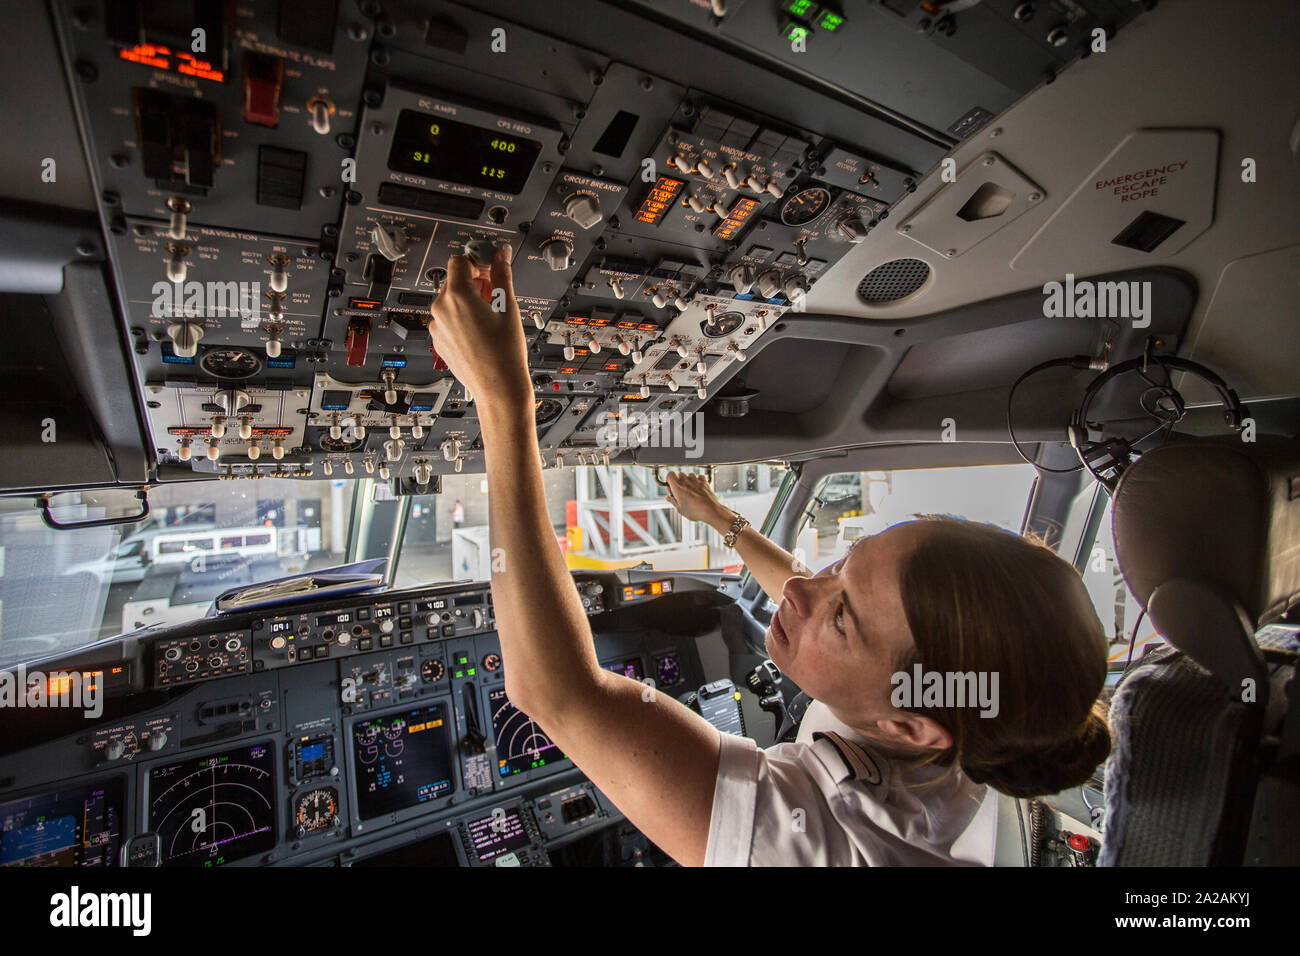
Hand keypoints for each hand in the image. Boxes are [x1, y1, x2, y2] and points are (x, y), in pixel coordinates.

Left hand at [427, 247, 531, 412]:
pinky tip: (479, 332)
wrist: (498, 387)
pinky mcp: (438, 341)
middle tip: (493, 296)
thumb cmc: (504, 353)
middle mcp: (441, 310)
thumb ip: (502, 274)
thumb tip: (500, 255)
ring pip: (449, 301)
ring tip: (488, 318)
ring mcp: (437, 327)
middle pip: (453, 281)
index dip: (477, 264)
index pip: (459, 261)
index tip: (489, 271)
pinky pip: (447, 320)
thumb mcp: (508, 307)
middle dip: (473, 283)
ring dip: (466, 302)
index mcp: (457, 296)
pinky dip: (460, 320)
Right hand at [664, 472, 729, 528]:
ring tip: (689, 491)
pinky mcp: (704, 482)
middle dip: (679, 481)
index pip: (669, 475)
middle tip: (680, 492)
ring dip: (689, 481)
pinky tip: (698, 488)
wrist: (710, 510)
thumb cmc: (694, 511)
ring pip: (690, 475)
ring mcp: (696, 480)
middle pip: (679, 474)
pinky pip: (699, 477)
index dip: (669, 480)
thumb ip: (673, 501)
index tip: (670, 487)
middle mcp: (686, 481)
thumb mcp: (680, 509)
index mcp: (677, 486)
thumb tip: (668, 498)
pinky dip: (698, 481)